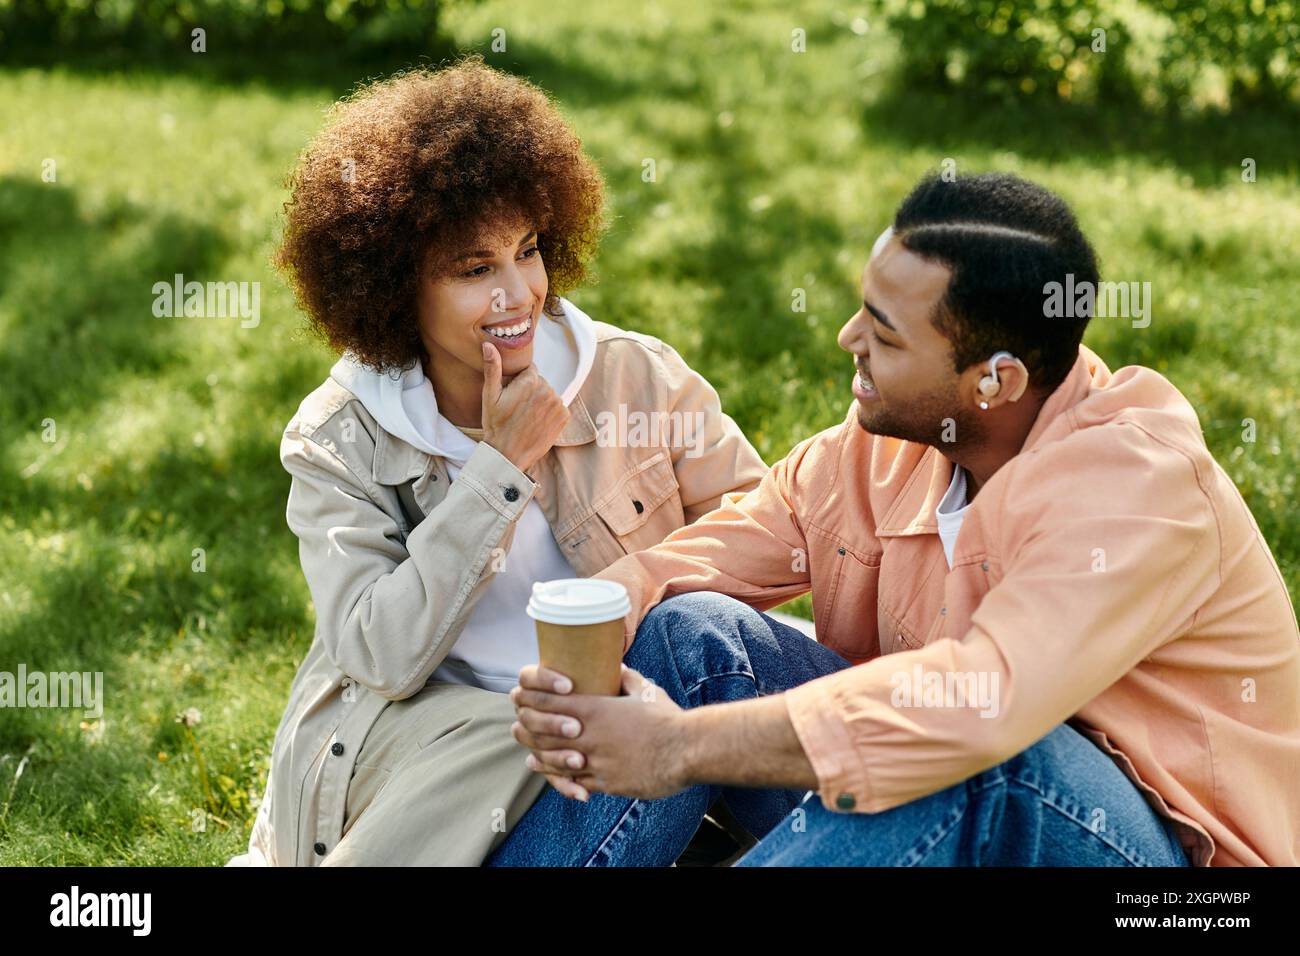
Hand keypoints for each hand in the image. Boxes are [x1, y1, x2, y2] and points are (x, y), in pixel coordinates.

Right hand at [480, 342, 568, 472]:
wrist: (508, 455)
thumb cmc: (496, 425)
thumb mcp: (490, 396)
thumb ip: (492, 368)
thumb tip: (488, 344)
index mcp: (530, 381)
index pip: (529, 371)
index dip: (519, 382)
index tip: (512, 396)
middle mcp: (548, 389)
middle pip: (540, 382)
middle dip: (531, 392)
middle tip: (517, 409)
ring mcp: (558, 404)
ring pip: (549, 394)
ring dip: (541, 402)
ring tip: (526, 417)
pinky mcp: (564, 417)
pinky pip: (558, 407)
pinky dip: (550, 413)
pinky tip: (537, 423)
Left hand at [510, 664, 688, 800]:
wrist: (685, 751)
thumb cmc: (667, 718)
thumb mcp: (645, 691)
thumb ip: (626, 679)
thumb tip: (618, 667)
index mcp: (595, 709)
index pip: (550, 701)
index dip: (531, 698)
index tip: (521, 696)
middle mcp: (589, 736)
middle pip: (542, 733)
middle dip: (527, 729)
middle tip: (519, 727)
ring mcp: (595, 761)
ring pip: (553, 761)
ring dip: (539, 758)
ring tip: (530, 757)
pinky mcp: (605, 782)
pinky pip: (575, 783)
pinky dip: (563, 780)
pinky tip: (557, 778)